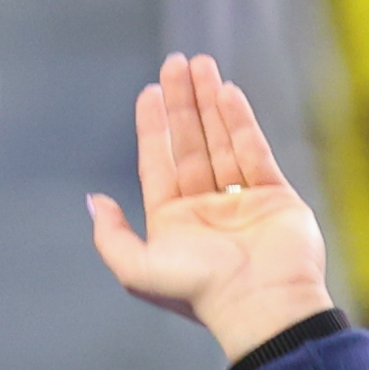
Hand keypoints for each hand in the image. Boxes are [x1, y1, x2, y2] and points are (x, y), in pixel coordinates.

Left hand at [83, 53, 333, 364]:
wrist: (261, 305)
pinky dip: (240, 122)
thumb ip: (111, 236)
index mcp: (173, 223)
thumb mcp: (137, 270)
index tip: (148, 91)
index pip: (160, 163)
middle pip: (191, 144)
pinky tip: (227, 93)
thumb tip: (93, 201)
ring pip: (222, 140)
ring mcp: (242, 201)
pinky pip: (254, 151)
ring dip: (210, 103)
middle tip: (175, 63)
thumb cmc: (199, 290)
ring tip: (202, 66)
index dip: (153, 126)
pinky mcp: (275, 196)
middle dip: (182, 103)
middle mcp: (206, 209)